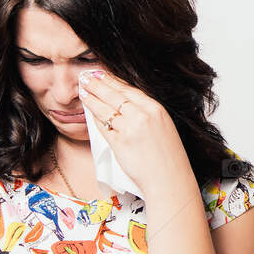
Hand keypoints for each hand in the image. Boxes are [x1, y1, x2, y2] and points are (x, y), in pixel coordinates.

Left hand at [78, 68, 191, 197]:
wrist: (169, 179)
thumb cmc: (169, 158)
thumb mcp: (164, 127)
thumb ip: (148, 114)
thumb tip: (127, 105)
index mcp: (156, 109)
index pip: (130, 90)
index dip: (114, 80)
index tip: (104, 74)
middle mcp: (143, 115)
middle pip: (115, 95)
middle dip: (98, 84)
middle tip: (86, 76)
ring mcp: (130, 128)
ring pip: (106, 108)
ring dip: (92, 97)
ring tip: (83, 89)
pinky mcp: (119, 143)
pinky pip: (103, 126)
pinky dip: (94, 117)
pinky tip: (89, 110)